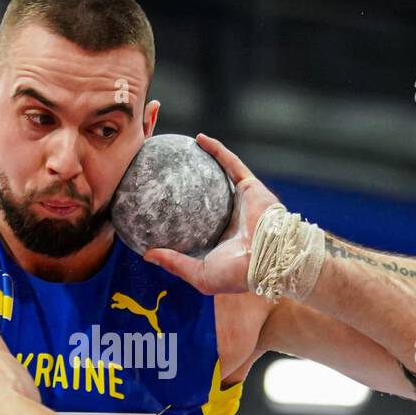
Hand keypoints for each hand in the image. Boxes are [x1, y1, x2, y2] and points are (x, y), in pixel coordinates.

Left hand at [142, 133, 281, 294]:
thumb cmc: (236, 272)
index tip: (158, 207)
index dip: (181, 216)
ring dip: (204, 160)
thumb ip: (175, 264)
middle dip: (189, 184)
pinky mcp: (250, 186)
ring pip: (219, 175)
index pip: (198, 225)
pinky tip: (199, 139)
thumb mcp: (199, 275)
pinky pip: (231, 163)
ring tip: (182, 149)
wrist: (268, 258)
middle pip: (206, 196)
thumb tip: (147, 255)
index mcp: (221, 240)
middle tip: (167, 175)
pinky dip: (217, 150)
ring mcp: (241, 201)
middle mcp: (231, 218)